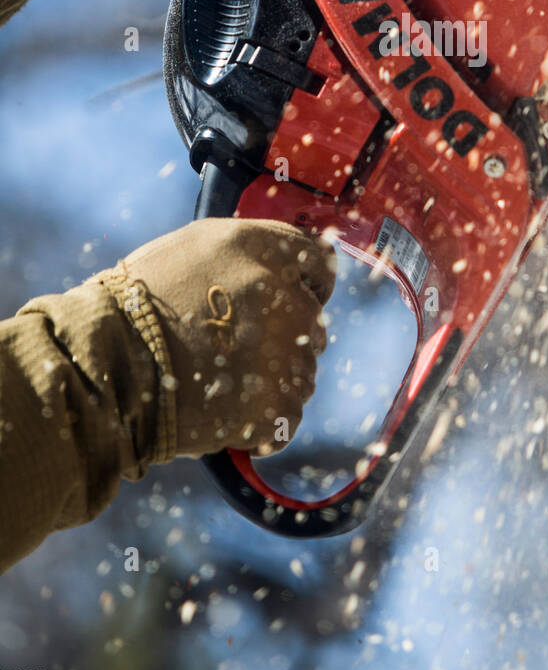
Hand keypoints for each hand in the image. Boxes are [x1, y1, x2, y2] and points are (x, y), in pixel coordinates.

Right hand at [108, 217, 335, 459]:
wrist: (106, 364)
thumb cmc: (139, 304)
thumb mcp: (195, 248)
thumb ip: (250, 253)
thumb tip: (288, 265)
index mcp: (268, 251)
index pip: (320, 266)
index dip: (306, 287)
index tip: (288, 302)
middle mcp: (288, 297)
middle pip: (311, 325)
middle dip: (282, 338)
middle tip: (232, 348)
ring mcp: (285, 354)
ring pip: (300, 373)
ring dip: (270, 381)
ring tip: (218, 379)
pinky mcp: (275, 405)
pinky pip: (286, 417)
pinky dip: (260, 421)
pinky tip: (223, 409)